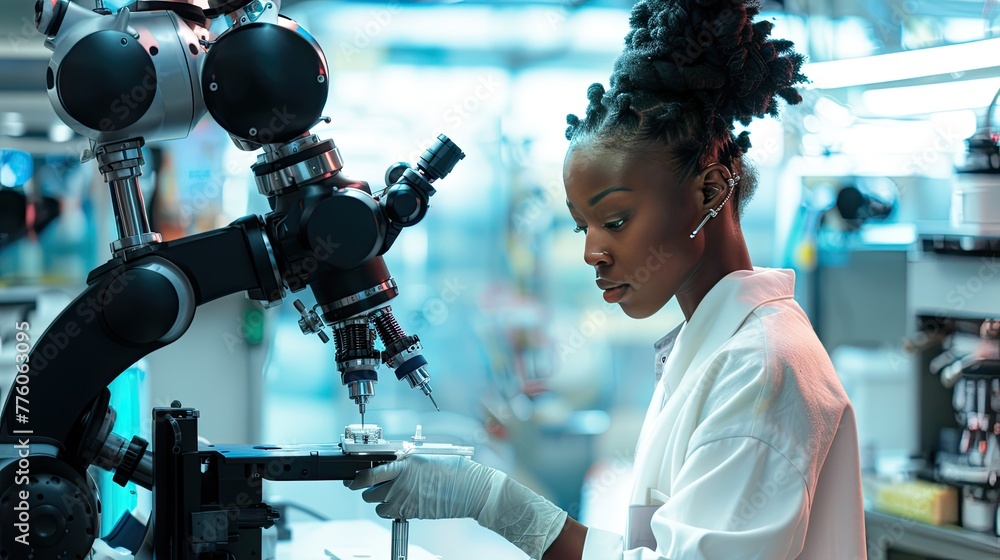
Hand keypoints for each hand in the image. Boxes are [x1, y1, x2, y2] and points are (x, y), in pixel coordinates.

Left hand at [347, 454, 567, 558]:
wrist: (474, 490)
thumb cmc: (458, 470)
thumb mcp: (429, 456)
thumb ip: (409, 460)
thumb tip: (395, 462)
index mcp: (406, 464)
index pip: (370, 473)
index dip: (357, 479)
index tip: (354, 480)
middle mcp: (402, 483)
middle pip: (369, 492)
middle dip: (367, 490)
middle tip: (373, 486)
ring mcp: (407, 500)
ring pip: (378, 506)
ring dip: (379, 501)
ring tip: (389, 494)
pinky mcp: (414, 513)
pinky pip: (392, 514)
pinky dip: (391, 510)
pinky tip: (400, 503)